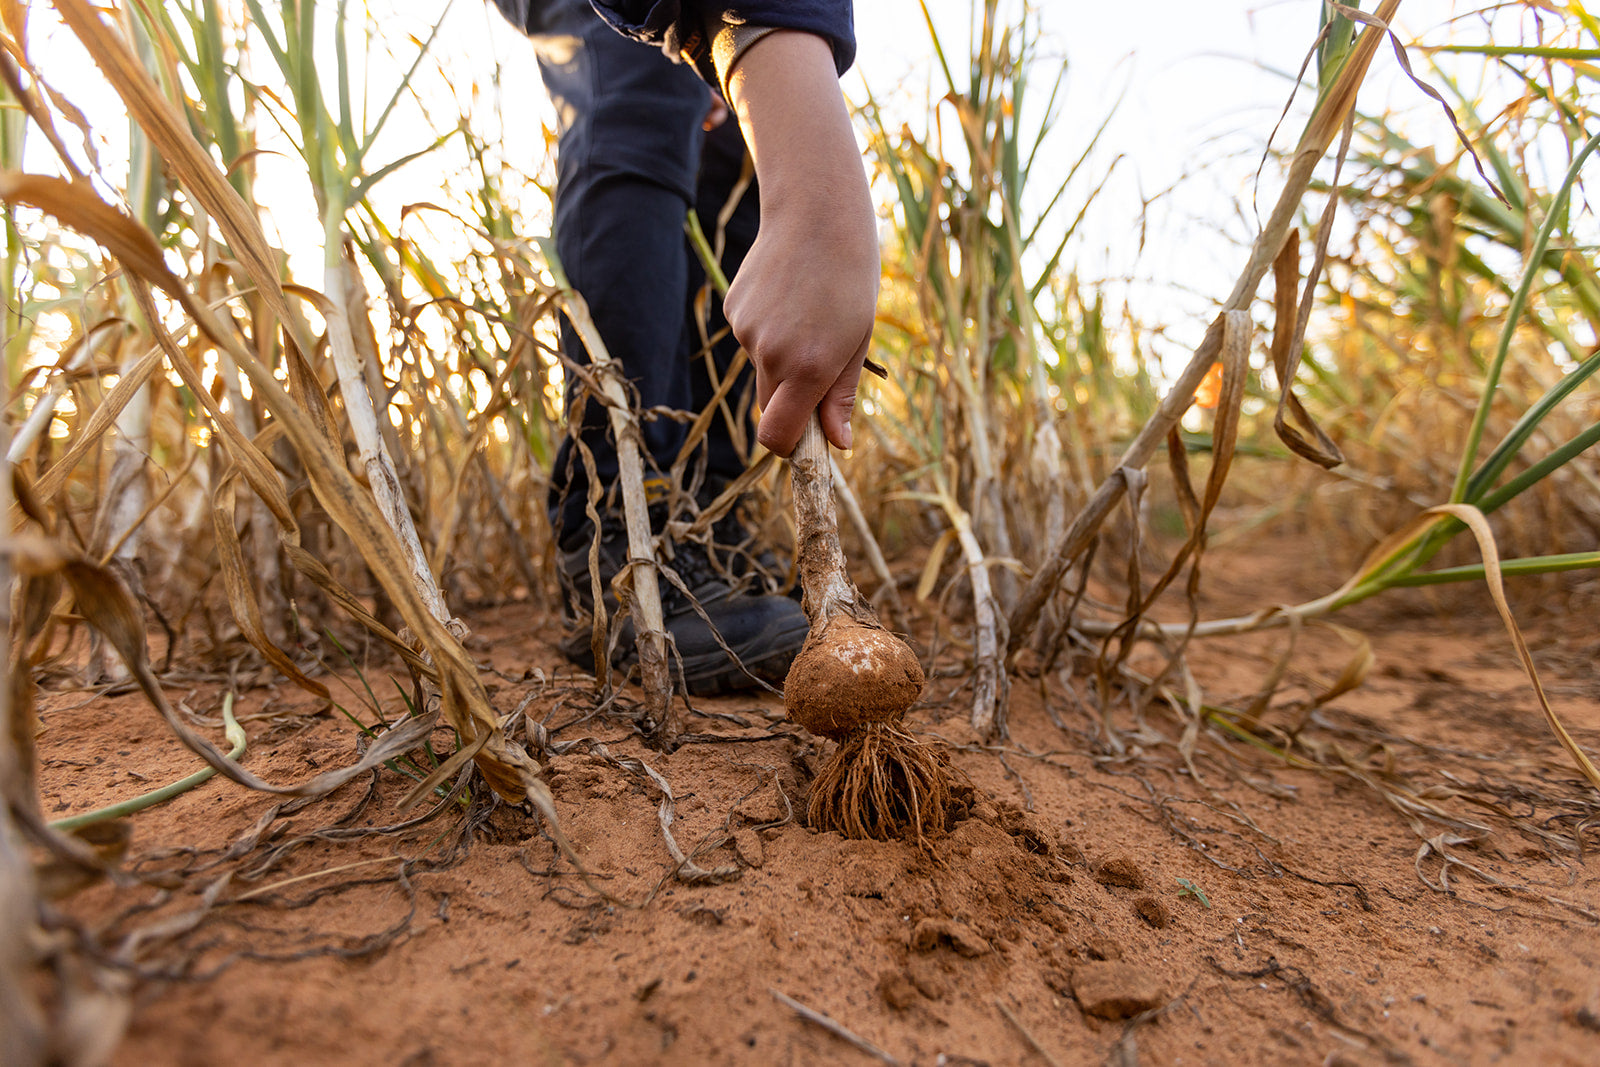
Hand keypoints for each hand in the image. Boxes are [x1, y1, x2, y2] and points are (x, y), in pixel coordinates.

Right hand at [723, 31, 878, 455]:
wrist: (818, 212)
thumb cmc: (851, 277)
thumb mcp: (858, 340)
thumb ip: (841, 396)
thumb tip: (838, 444)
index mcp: (808, 368)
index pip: (777, 435)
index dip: (788, 446)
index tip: (807, 440)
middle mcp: (771, 355)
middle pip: (770, 405)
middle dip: (791, 399)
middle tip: (821, 363)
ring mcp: (747, 331)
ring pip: (762, 366)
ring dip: (782, 355)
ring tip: (809, 310)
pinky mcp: (733, 310)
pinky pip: (751, 337)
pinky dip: (768, 328)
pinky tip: (788, 293)